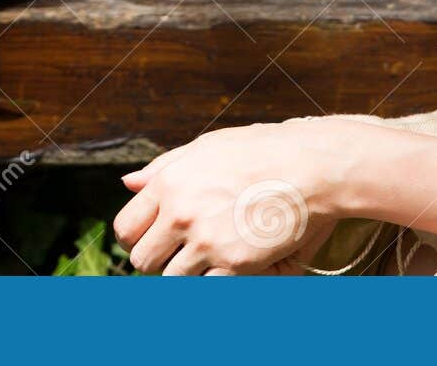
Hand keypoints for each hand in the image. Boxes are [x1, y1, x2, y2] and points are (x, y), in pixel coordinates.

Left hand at [111, 119, 347, 274]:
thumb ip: (163, 168)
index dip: (134, 239)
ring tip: (207, 259)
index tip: (150, 241)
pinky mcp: (235, 264)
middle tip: (179, 252)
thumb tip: (128, 183)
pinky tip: (227, 267)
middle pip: (142, 261)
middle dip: (157, 260)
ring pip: (170, 280)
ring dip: (185, 274)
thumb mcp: (206, 148)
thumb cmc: (260, 151)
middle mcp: (180, 214)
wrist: (310, 168)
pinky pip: (205, 289)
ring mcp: (206, 242)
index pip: (125, 228)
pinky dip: (213, 283)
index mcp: (169, 183)